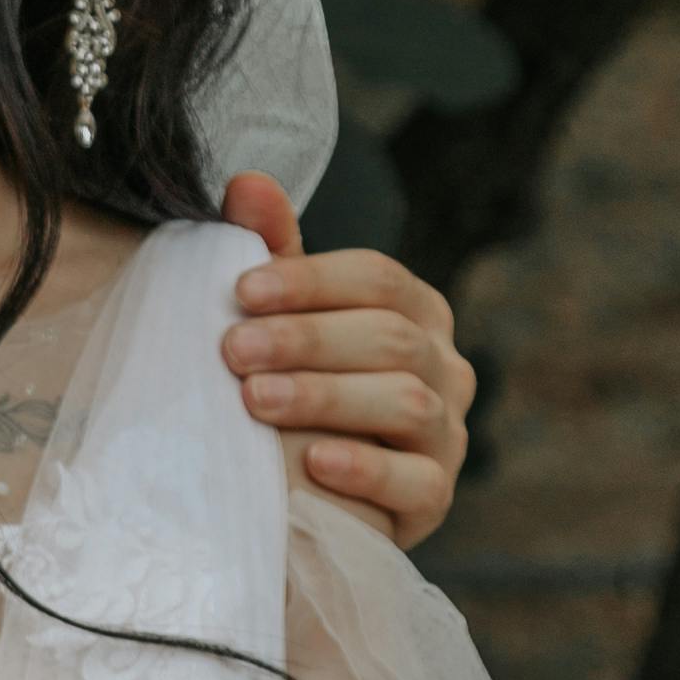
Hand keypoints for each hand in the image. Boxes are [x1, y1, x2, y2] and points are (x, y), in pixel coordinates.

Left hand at [216, 174, 473, 550]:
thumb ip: (272, 256)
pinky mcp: (435, 497)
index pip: (378, 279)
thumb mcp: (282, 320)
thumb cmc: (293, 387)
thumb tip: (245, 182)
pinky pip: (416, 483)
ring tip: (255, 400)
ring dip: (325, 397)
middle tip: (232, 351)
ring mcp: (447, 435)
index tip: (240, 291)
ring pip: (406, 403)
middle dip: (306, 339)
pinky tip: (312, 464)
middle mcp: (445, 368)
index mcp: (415, 313)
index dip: (311, 281)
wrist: (306, 491)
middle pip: (391, 338)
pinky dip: (366, 470)